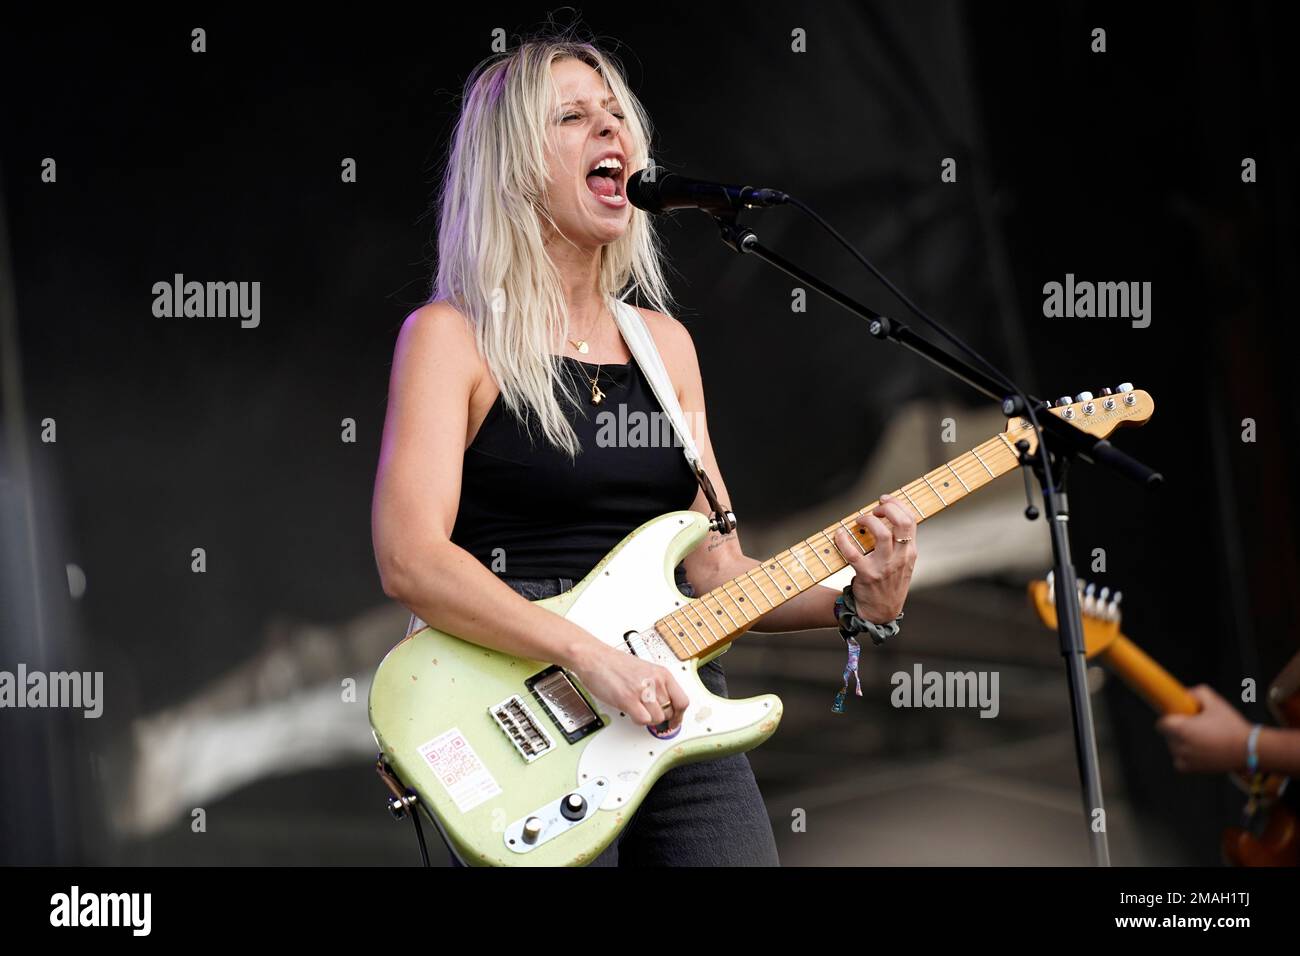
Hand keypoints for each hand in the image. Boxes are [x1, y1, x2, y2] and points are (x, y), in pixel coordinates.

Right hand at [569, 641, 689, 730]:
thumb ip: (657, 686)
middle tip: (650, 714)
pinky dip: (638, 721)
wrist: (594, 657)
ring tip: (638, 710)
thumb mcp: (646, 670)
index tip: (675, 721)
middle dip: (660, 717)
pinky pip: (643, 720)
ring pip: (657, 718)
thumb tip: (666, 705)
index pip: (682, 701)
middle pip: (670, 712)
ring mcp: (642, 690)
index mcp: (662, 673)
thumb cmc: (615, 663)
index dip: (679, 716)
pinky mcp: (628, 699)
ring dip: (648, 719)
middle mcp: (655, 681)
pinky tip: (631, 712)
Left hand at [834, 493, 917, 623]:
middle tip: (874, 509)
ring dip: (867, 520)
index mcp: (910, 552)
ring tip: (859, 520)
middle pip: (901, 523)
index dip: (897, 505)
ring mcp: (884, 567)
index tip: (884, 499)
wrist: (881, 612)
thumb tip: (886, 515)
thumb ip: (900, 543)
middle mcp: (900, 558)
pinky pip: (853, 552)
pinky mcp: (866, 575)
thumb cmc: (890, 583)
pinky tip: (839, 534)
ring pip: (880, 534)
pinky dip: (843, 540)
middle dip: (886, 508)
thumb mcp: (903, 563)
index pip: (911, 520)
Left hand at [1155, 685, 1251, 772]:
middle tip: (1197, 727)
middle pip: (1168, 735)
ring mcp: (1184, 759)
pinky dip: (1186, 756)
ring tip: (1203, 739)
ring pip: (1174, 747)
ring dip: (1182, 743)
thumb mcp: (1216, 702)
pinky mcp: (1191, 769)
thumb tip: (1185, 695)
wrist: (1249, 750)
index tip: (1182, 718)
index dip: (1171, 719)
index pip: (1161, 723)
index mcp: (1181, 729)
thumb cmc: (1231, 726)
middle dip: (1178, 730)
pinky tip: (1200, 750)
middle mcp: (1180, 745)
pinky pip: (1179, 761)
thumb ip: (1198, 693)